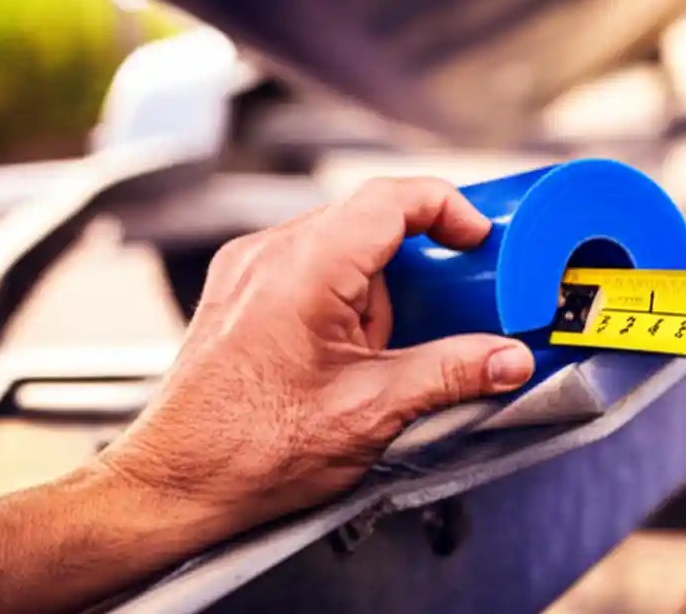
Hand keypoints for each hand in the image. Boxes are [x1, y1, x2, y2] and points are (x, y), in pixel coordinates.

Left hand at [94, 177, 534, 535]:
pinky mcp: (240, 294)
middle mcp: (268, 255)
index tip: (480, 238)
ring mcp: (248, 271)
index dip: (447, 207)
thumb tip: (508, 360)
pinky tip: (359, 349)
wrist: (176, 486)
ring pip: (340, 244)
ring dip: (383, 284)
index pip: (390, 199)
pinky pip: (310, 267)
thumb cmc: (250, 451)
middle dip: (421, 258)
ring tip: (394, 347)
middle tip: (460, 295)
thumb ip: (451, 374)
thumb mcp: (372, 411)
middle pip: (368, 219)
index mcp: (304, 269)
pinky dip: (348, 294)